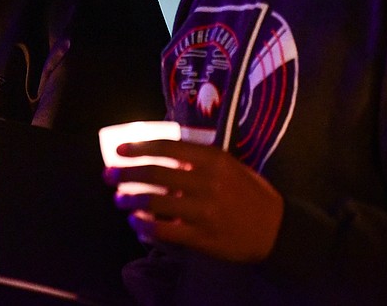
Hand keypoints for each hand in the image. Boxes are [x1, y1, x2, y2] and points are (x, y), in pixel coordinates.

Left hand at [104, 139, 283, 262]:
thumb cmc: (249, 194)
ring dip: (130, 200)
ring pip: (156, 202)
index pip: (167, 148)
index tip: (120, 151)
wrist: (278, 230)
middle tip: (109, 176)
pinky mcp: (204, 237)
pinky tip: (136, 223)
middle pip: (155, 173)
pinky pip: (166, 231)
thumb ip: (198, 160)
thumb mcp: (230, 167)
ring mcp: (206, 211)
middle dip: (125, 174)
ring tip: (119, 200)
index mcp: (214, 160)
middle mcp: (208, 183)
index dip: (139, 148)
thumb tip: (159, 153)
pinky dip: (146, 227)